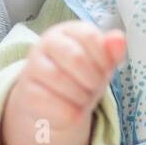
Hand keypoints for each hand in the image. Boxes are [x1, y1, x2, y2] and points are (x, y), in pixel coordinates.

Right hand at [10, 22, 125, 132]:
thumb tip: (119, 39)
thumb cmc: (81, 77)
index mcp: (67, 31)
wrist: (55, 103)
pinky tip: (72, 111)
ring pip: (61, 80)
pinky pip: (51, 103)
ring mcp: (32, 67)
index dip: (104, 58)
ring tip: (83, 99)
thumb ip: (112, 51)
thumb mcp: (101, 63)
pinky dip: (70, 113)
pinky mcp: (26, 92)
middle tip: (94, 88)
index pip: (89, 36)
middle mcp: (45, 44)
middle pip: (76, 58)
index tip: (104, 70)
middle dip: (93, 79)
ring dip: (82, 96)